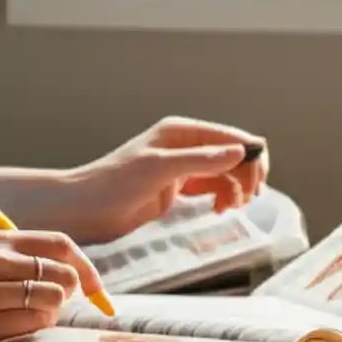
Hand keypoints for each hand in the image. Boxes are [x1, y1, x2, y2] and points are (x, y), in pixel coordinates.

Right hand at [0, 230, 102, 341]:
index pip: (60, 244)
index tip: (92, 286)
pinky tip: (13, 326)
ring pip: (53, 298)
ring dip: (52, 311)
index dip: (84, 266)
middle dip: (74, 291)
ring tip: (29, 316)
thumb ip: (8, 258)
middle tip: (60, 305)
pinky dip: (35, 326)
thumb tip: (60, 273)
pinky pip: (33, 322)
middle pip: (63, 271)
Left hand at [63, 116, 268, 242]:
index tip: (256, 183)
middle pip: (233, 154)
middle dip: (246, 174)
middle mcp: (184, 145)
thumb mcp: (159, 168)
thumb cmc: (113, 183)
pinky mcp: (176, 188)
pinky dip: (223, 197)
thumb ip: (200, 161)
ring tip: (230, 207)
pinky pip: (212, 187)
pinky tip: (220, 209)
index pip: (231, 136)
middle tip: (246, 198)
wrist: (85, 209)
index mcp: (181, 131)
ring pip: (225, 172)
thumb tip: (241, 151)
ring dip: (236, 188)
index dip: (251, 156)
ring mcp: (181, 167)